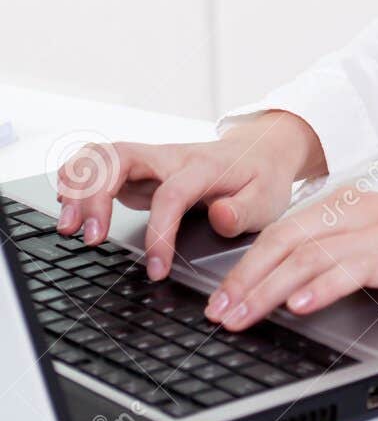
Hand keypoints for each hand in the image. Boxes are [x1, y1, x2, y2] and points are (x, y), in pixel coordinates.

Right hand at [54, 111, 326, 279]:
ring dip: (80, 185)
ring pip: (104, 154)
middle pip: (122, 158)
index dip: (160, 232)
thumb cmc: (260, 178)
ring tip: (69, 225)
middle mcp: (171, 158)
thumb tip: (220, 218)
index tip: (157, 269)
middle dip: (97, 195)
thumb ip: (244, 211)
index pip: (172, 194)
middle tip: (91, 237)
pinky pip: (99, 162)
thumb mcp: (267, 199)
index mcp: (203, 167)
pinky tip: (67, 203)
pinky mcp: (138, 169)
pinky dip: (77, 177)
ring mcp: (151, 160)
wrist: (259, 151)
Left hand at [203, 186, 377, 329]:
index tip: (220, 299)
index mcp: (350, 205)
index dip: (245, 265)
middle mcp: (361, 212)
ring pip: (309, 256)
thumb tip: (291, 288)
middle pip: (286, 241)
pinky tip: (300, 305)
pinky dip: (321, 287)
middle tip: (218, 313)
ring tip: (242, 316)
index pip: (283, 232)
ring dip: (268, 289)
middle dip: (245, 280)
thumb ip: (342, 254)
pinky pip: (352, 268)